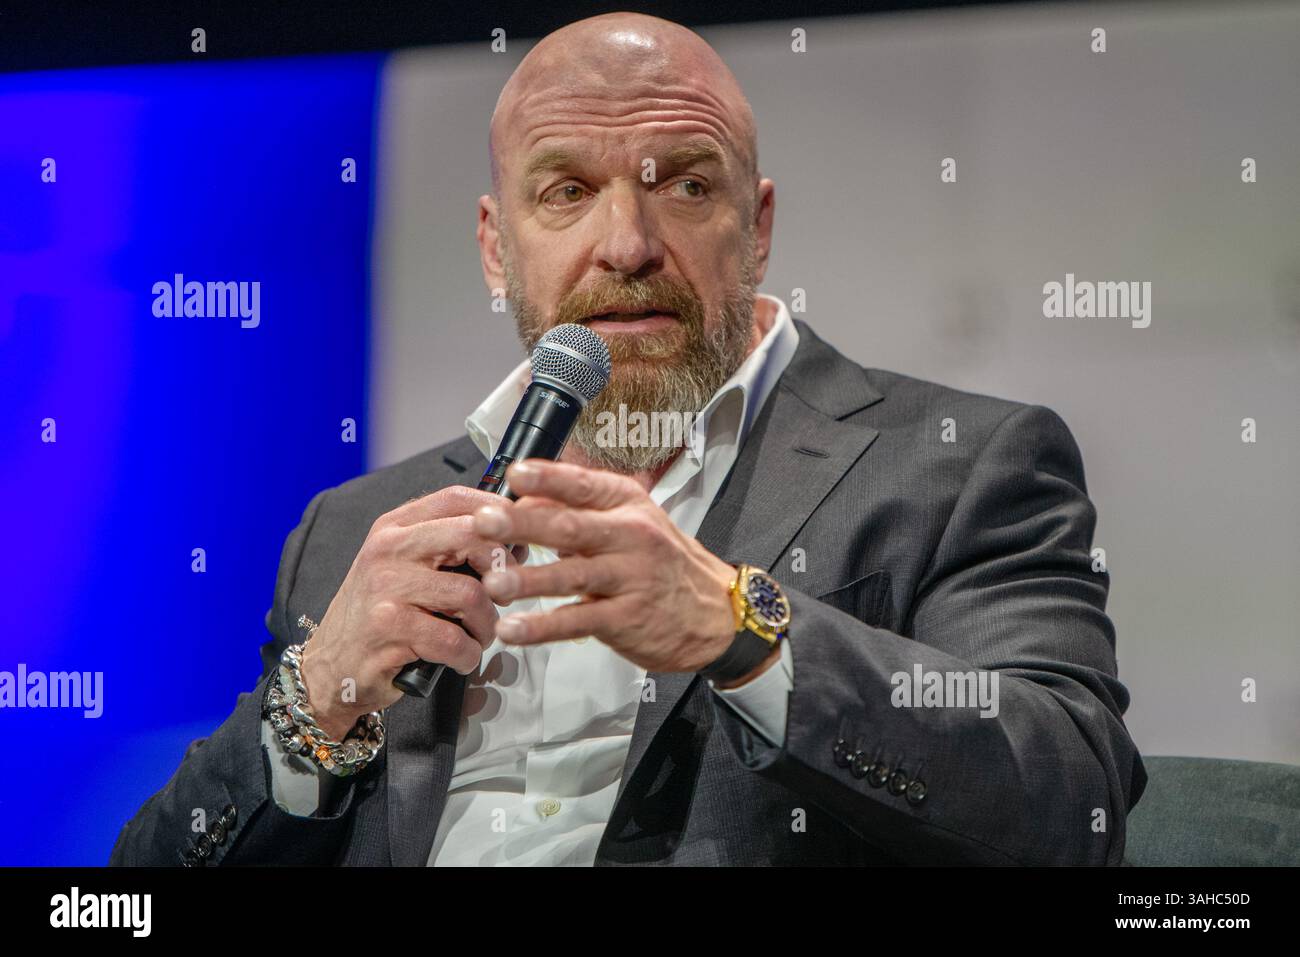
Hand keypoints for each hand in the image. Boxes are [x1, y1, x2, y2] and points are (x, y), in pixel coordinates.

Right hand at [299, 486, 526, 738]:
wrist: (331, 667)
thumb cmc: (379, 616)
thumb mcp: (405, 568)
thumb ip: (449, 549)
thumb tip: (512, 539)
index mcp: (395, 527)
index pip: (456, 498)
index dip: (498, 513)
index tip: (518, 538)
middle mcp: (388, 549)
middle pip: (471, 535)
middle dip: (502, 569)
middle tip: (502, 596)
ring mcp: (386, 588)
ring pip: (471, 593)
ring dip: (487, 624)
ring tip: (478, 636)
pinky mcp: (389, 629)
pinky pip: (454, 640)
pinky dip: (468, 655)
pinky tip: (460, 658)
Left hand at [472, 459, 738, 673]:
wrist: (717, 613)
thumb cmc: (663, 562)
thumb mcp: (630, 522)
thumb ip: (577, 509)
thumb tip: (524, 498)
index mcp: (627, 505)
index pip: (583, 485)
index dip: (548, 478)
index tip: (514, 474)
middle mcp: (631, 536)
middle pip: (570, 526)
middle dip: (523, 524)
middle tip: (484, 522)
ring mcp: (630, 578)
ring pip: (573, 575)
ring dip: (529, 581)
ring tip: (492, 584)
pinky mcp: (627, 619)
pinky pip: (578, 622)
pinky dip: (542, 627)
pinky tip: (513, 630)